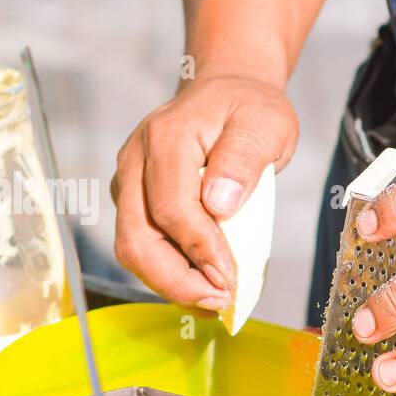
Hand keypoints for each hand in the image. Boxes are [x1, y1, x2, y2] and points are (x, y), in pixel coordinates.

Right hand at [111, 75, 296, 309]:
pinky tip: (204, 287)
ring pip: (134, 249)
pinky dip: (172, 274)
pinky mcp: (135, 202)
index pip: (171, 208)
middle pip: (138, 238)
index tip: (230, 278)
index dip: (200, 250)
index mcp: (165, 138)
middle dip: (178, 281)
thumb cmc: (248, 109)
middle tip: (220, 302)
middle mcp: (136, 161)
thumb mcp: (265, 123)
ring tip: (214, 302)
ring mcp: (130, 183)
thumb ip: (244, 159)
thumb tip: (220, 203)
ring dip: (172, 284)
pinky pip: (144, 247)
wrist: (227, 93)